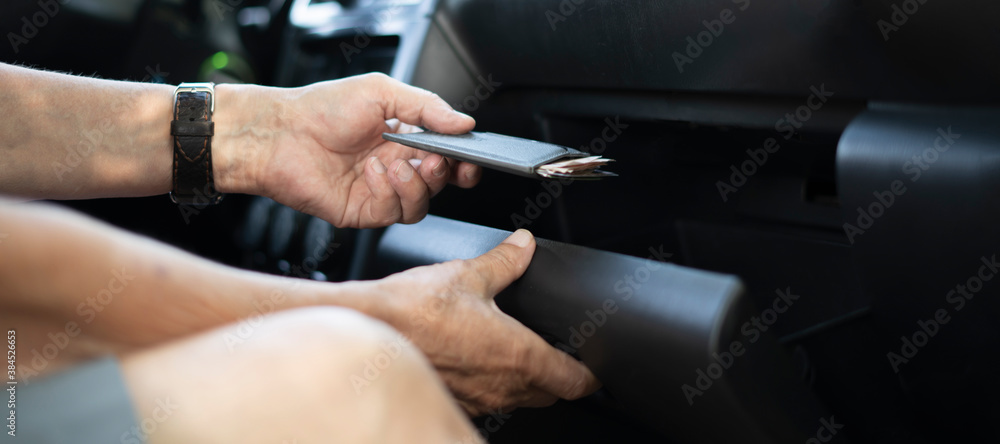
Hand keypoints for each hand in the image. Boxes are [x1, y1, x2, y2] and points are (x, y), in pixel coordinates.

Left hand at [215, 73, 481, 227]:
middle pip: (439, 185)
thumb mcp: (382, 92)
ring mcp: (379, 193)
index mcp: (404, 139)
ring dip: (416, 186)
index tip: (470, 160)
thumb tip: (464, 123)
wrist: (280, 133)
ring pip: (420, 206)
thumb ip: (427, 107)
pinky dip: (387, 193)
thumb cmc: (321, 109)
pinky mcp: (362, 212)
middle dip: (444, 175)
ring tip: (396, 165)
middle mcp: (395, 168)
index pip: (447, 158)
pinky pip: (392, 213)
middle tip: (436, 160)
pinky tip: (371, 172)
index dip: (463, 163)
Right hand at [362, 229, 601, 414]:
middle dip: (560, 375)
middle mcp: (503, 387)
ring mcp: (479, 399)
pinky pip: (488, 400)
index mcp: (519, 356)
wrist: (366, 333)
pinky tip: (478, 358)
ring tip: (517, 352)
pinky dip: (494, 384)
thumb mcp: (468, 276)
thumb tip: (523, 245)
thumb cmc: (413, 311)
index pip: (576, 381)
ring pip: (519, 399)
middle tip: (558, 351)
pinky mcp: (456, 401)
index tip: (596, 363)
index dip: (592, 373)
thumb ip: (504, 261)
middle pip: (551, 394)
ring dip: (526, 381)